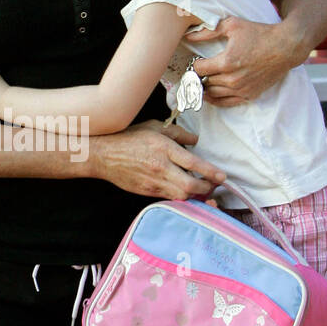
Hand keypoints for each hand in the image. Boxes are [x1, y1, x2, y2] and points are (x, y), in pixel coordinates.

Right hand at [88, 119, 225, 199]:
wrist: (103, 155)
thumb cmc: (129, 138)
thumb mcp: (155, 127)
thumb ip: (178, 134)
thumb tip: (196, 141)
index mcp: (163, 149)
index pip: (193, 163)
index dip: (211, 172)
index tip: (222, 177)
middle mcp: (160, 167)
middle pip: (190, 186)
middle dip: (206, 188)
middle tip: (213, 185)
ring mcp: (152, 182)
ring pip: (181, 196)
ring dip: (195, 195)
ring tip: (202, 189)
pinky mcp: (146, 192)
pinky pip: (169, 198)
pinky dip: (181, 196)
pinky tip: (185, 191)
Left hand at [190, 16, 301, 106]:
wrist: (286, 47)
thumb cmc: (260, 34)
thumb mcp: (233, 25)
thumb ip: (208, 31)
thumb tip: (188, 35)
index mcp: (227, 62)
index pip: (198, 69)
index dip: (194, 65)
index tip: (196, 61)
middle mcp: (233, 79)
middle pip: (204, 82)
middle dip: (199, 76)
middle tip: (197, 71)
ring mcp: (241, 90)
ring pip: (212, 94)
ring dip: (206, 88)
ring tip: (203, 81)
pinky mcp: (249, 95)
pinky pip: (225, 103)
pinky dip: (215, 99)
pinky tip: (210, 93)